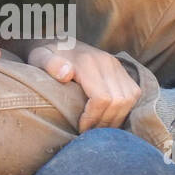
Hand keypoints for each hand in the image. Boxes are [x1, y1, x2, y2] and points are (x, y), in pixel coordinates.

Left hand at [27, 40, 141, 131]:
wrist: (59, 42)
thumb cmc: (46, 56)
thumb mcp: (40, 57)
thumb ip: (50, 65)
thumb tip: (66, 74)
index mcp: (87, 62)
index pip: (102, 98)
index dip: (93, 118)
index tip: (81, 128)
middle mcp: (107, 62)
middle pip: (118, 101)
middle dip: (105, 122)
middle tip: (90, 132)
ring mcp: (116, 65)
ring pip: (129, 99)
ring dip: (116, 117)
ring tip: (99, 127)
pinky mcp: (122, 69)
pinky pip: (133, 93)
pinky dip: (124, 108)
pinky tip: (109, 116)